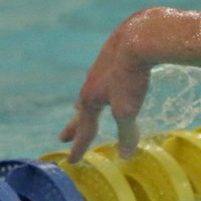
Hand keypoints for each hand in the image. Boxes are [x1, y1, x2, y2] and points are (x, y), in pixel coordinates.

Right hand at [59, 10, 153, 161]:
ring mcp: (101, 69)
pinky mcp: (114, 56)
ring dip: (85, 103)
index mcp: (90, 98)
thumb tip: (125, 156)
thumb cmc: (131, 77)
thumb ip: (126, 133)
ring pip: (90, 90)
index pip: (84, 129)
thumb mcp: (128, 109)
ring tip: (79, 107)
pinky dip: (100, 85)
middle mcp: (91, 83)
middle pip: (81, 110)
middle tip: (62, 137)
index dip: (80, 147)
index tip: (72, 161)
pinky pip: (103, 76)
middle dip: (73, 126)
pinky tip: (107, 81)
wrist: (137, 38)